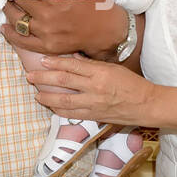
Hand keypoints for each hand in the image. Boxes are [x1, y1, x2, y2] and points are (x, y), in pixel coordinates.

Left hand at [1, 0, 125, 57]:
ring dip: (9, 11)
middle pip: (18, 1)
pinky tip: (5, 28)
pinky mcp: (47, 46)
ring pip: (17, 20)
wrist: (105, 28)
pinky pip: (22, 41)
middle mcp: (47, 14)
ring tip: (7, 4)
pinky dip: (11, 34)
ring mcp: (46, 32)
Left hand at [25, 53, 157, 126]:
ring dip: (48, 97)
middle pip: (64, 82)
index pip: (72, 66)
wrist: (146, 104)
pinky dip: (60, 111)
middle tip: (30, 76)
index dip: (54, 63)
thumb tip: (72, 60)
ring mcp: (93, 104)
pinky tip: (51, 107)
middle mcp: (95, 88)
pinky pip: (72, 114)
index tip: (42, 60)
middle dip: (44, 79)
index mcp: (100, 73)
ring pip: (64, 101)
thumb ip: (92, 65)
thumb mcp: (113, 68)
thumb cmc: (131, 83)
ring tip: (36, 95)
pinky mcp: (94, 116)